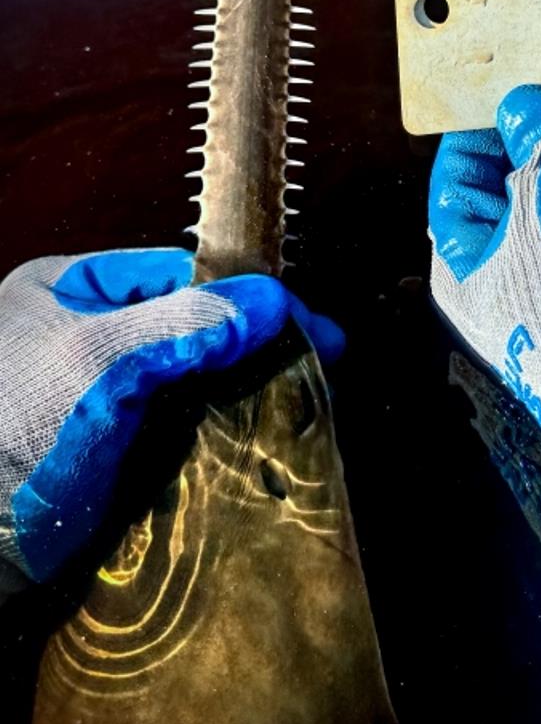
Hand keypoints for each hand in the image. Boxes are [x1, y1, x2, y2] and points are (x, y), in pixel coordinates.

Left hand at [0, 248, 342, 587]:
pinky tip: (263, 440)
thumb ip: (185, 323)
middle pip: (194, 323)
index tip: (308, 323)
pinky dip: (225, 429)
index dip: (247, 295)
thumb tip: (273, 300)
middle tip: (325, 360)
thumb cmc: (14, 437)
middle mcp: (89, 334)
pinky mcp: (116, 450)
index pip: (181, 273)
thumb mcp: (100, 363)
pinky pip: (184, 426)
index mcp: (73, 290)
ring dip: (246, 387)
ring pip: (195, 377)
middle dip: (256, 342)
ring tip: (307, 400)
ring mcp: (104, 395)